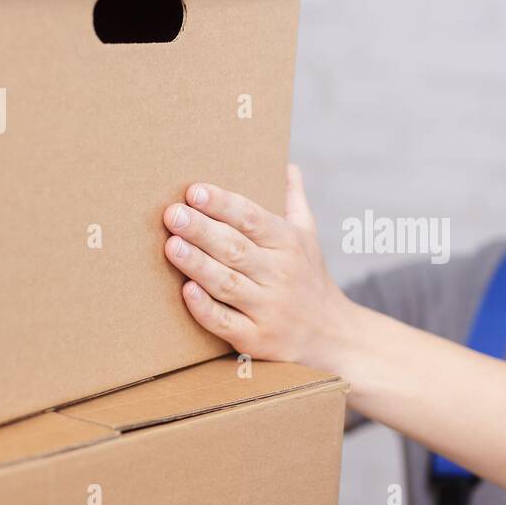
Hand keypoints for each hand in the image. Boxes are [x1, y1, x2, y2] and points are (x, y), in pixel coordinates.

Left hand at [162, 164, 353, 371]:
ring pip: (227, 283)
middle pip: (236, 248)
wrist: (334, 337)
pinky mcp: (256, 339)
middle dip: (202, 230)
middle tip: (173, 214)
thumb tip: (288, 165)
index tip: (195, 191)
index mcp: (289, 244)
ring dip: (198, 264)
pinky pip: (226, 322)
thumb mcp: (309, 237)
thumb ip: (294, 201)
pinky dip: (206, 308)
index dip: (223, 204)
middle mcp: (280, 274)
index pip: (253, 219)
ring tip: (171, 245)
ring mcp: (268, 308)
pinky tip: (186, 291)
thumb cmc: (311, 279)